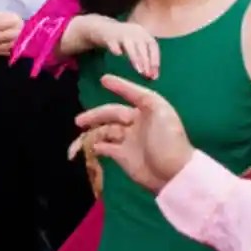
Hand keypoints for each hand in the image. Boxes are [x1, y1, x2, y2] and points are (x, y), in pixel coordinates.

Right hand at [75, 74, 194, 192]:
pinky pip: (104, 148)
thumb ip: (135, 92)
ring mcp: (128, 140)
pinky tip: (91, 146)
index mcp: (145, 110)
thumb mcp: (157, 107)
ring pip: (105, 131)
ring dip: (92, 132)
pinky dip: (96, 146)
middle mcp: (135, 123)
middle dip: (94, 115)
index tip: (102, 80)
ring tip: (81, 135)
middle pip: (111, 115)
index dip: (117, 87)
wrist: (173, 171)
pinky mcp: (122, 156)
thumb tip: (107, 79)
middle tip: (78, 121)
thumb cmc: (166, 136)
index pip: (128, 95)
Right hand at [79, 15, 159, 78]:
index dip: (155, 60)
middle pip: (143, 47)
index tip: (155, 74)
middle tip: (147, 75)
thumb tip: (153, 76)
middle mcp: (135, 31)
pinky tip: (118, 55)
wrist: (103, 27)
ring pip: (130, 46)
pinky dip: (116, 49)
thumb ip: (144, 57)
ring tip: (139, 70)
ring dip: (135, 58)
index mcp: (143, 33)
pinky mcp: (109, 36)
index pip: (153, 46)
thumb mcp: (136, 45)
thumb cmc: (123, 40)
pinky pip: (113, 43)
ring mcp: (122, 33)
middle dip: (146, 62)